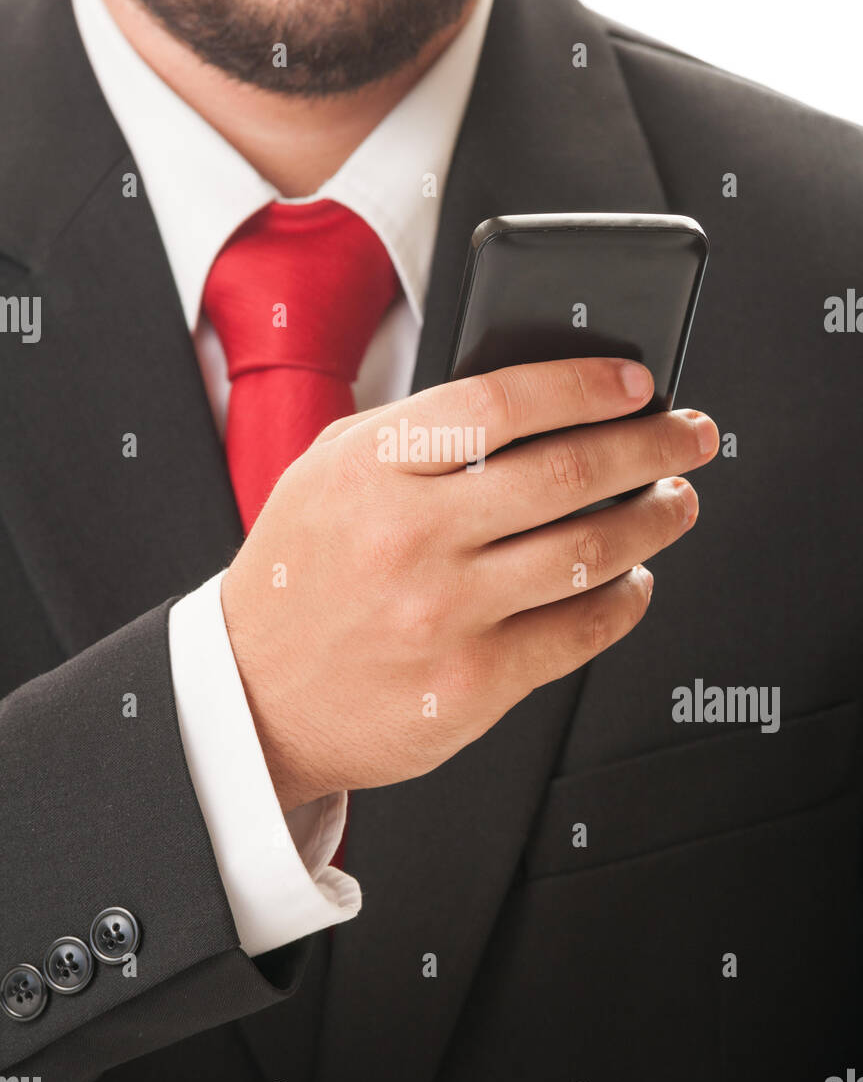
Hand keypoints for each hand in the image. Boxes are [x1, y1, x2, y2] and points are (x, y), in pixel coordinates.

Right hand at [220, 358, 718, 810]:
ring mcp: (444, 615)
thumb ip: (417, 432)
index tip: (635, 383)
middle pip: (567, 473)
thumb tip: (536, 402)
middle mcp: (410, 538)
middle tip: (687, 436)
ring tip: (674, 503)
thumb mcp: (329, 473)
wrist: (253, 698)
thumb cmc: (299, 578)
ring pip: (588, 552)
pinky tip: (633, 582)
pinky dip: (625, 600)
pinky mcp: (472, 684)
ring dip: (654, 521)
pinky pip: (578, 633)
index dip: (585, 385)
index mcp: (371, 469)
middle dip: (651, 446)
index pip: (503, 404)